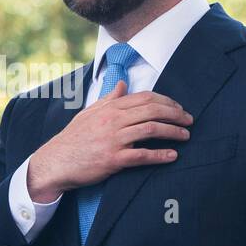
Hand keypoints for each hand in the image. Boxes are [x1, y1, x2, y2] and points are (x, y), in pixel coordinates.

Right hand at [27, 81, 193, 200]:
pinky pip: (142, 155)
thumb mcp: (89, 113)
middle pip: (153, 111)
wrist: (56, 161)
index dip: (167, 101)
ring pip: (151, 129)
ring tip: (186, 136)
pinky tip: (173, 156)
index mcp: (110, 107)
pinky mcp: (113, 159)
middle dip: (176, 114)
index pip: (145, 98)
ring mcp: (113, 139)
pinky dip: (160, 155)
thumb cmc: (74, 138)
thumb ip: (108, 98)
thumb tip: (121, 83)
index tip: (179, 108)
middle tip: (189, 121)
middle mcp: (113, 120)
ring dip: (173, 132)